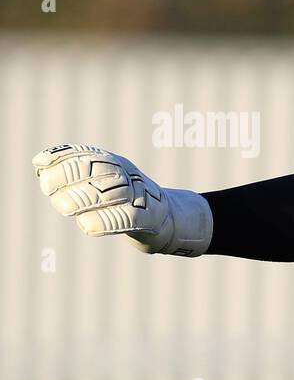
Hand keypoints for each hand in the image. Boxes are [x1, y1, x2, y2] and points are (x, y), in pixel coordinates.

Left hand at [32, 144, 211, 255]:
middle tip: (48, 188)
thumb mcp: (102, 184)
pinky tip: (86, 225)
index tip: (40, 164)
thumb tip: (40, 164)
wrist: (168, 221)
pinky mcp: (150, 221)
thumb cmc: (125, 203)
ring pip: (111, 193)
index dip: (63, 156)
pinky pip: (128, 218)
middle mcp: (129, 176)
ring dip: (83, 197)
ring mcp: (141, 197)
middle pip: (98, 170)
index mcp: (116, 165)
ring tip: (62, 206)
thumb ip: (74, 176)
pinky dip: (106, 221)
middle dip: (70, 175)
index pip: (88, 154)